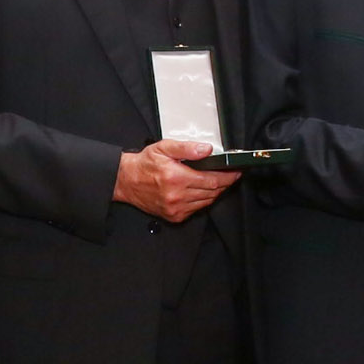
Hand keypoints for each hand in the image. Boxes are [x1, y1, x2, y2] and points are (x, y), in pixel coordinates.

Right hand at [114, 139, 232, 222]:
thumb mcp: (164, 148)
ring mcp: (176, 208)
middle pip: (212, 192)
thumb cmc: (145, 164)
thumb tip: (206, 150)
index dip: (228, 176)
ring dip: (214, 193)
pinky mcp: (174, 216)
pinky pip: (196, 210)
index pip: (212, 180)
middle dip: (224, 184)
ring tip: (216, 182)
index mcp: (176, 178)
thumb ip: (187, 148)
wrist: (127, 181)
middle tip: (229, 175)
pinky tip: (201, 192)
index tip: (236, 172)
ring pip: (206, 202)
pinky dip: (202, 201)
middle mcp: (177, 196)